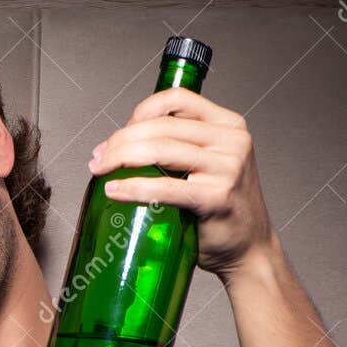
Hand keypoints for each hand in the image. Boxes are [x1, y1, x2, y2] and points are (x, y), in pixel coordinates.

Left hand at [89, 88, 275, 279]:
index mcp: (228, 125)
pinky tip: (114, 190)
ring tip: (99, 170)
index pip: (176, 99)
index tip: (119, 133)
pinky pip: (164, 188)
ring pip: (160, 150)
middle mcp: (231, 141)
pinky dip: (132, 187)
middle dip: (120, 140)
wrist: (248, 247)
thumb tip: (121, 143)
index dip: (140, 111)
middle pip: (162, 126)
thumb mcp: (208, 164)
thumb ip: (179, 147)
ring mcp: (227, 168)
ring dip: (120, 157)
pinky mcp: (216, 197)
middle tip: (99, 158)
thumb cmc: (218, 207)